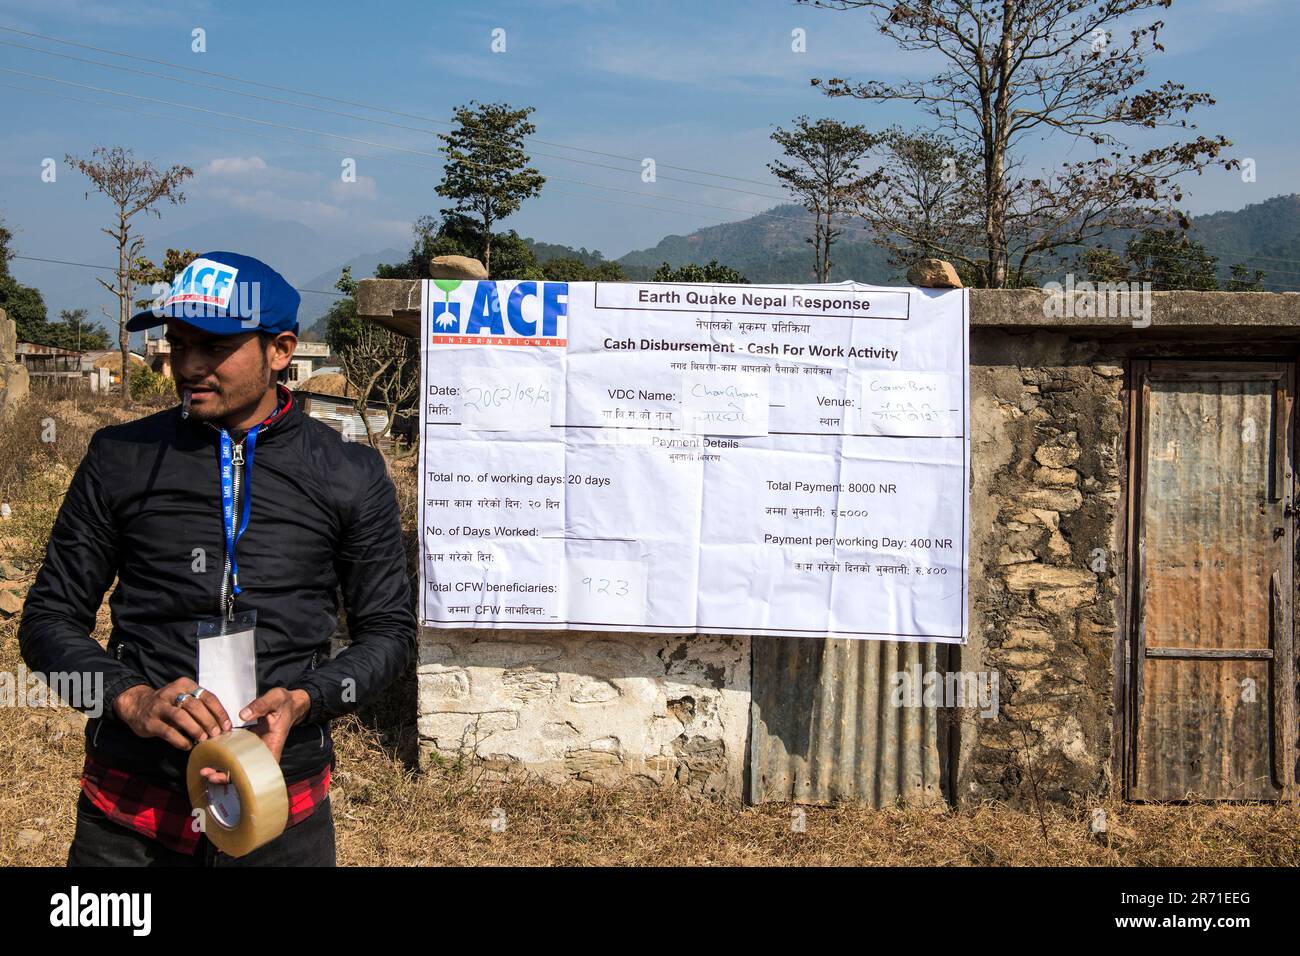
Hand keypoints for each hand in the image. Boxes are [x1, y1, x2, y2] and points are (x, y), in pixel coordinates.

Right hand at [113, 680, 232, 750]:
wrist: (137, 705)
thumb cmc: (168, 703)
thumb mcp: (184, 698)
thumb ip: (200, 707)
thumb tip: (221, 725)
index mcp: (185, 685)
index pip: (207, 697)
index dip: (219, 712)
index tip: (227, 725)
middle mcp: (172, 693)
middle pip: (195, 706)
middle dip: (209, 721)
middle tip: (216, 734)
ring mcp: (159, 707)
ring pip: (181, 716)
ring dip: (195, 729)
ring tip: (203, 739)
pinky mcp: (150, 721)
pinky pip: (168, 731)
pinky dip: (180, 740)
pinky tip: (188, 745)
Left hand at [198, 687, 310, 785]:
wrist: (288, 703)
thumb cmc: (284, 703)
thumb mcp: (275, 699)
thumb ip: (260, 705)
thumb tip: (243, 715)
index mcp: (273, 744)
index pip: (261, 768)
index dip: (245, 776)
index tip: (229, 776)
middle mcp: (263, 751)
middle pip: (246, 772)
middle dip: (226, 776)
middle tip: (208, 774)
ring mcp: (254, 748)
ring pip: (238, 765)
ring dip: (221, 770)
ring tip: (205, 770)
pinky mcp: (248, 744)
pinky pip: (235, 754)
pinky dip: (223, 757)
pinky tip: (209, 756)